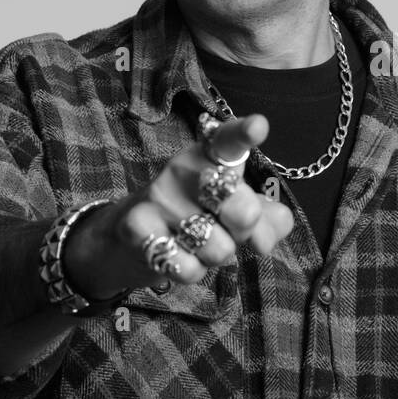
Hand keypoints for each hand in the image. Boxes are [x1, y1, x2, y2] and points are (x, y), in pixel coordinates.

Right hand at [64, 114, 294, 295]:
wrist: (130, 238)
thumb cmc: (197, 216)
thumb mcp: (236, 213)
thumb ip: (267, 222)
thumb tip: (264, 242)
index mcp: (211, 155)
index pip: (229, 141)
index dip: (245, 134)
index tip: (258, 127)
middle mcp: (183, 169)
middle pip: (243, 210)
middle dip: (245, 231)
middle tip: (227, 226)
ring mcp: (158, 196)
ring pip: (220, 248)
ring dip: (215, 256)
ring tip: (196, 241)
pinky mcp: (137, 227)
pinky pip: (189, 268)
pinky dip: (192, 271)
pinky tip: (175, 256)